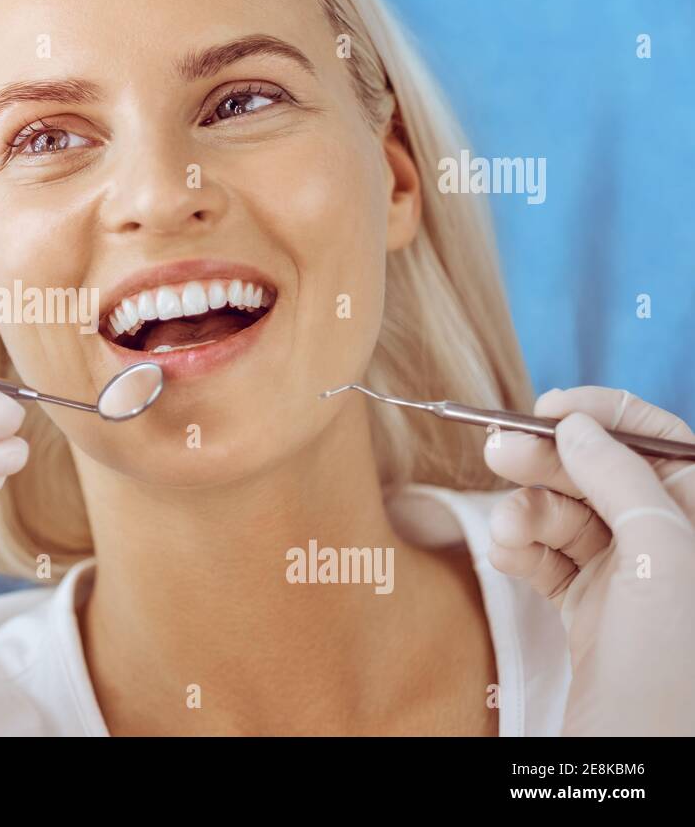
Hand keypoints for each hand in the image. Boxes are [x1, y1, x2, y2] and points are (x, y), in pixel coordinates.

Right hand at [483, 386, 694, 735]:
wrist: (639, 760)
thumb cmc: (673, 664)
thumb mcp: (661, 552)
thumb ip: (620, 478)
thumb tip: (576, 424)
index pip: (657, 440)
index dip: (604, 414)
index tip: (547, 408)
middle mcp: (671, 544)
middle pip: (601, 473)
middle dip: (547, 461)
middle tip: (494, 450)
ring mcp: (631, 580)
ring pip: (566, 516)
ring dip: (525, 513)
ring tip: (504, 531)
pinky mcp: (591, 612)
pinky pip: (547, 560)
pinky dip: (519, 550)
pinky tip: (504, 555)